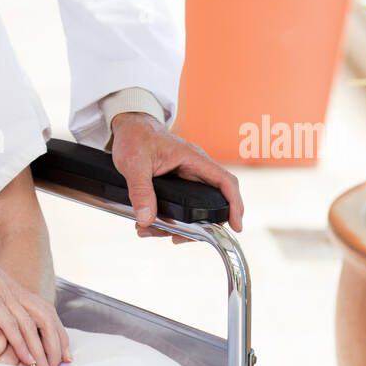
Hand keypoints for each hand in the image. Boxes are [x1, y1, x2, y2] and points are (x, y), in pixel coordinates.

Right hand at [0, 215, 71, 365]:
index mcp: (7, 287)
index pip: (40, 310)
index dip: (52, 330)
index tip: (58, 350)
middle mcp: (10, 289)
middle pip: (45, 317)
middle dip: (56, 341)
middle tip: (62, 364)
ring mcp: (1, 291)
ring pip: (30, 325)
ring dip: (41, 349)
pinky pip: (10, 322)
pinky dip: (21, 342)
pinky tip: (27, 358)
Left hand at [110, 112, 243, 244]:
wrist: (129, 126)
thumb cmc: (135, 137)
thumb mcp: (134, 163)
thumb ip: (140, 190)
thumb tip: (146, 219)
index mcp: (193, 159)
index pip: (225, 181)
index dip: (234, 204)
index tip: (236, 226)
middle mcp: (195, 169)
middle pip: (213, 201)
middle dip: (200, 225)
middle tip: (180, 239)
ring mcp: (187, 177)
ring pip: (194, 207)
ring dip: (178, 225)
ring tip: (153, 232)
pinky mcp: (177, 184)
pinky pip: (180, 205)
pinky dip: (168, 218)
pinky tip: (150, 225)